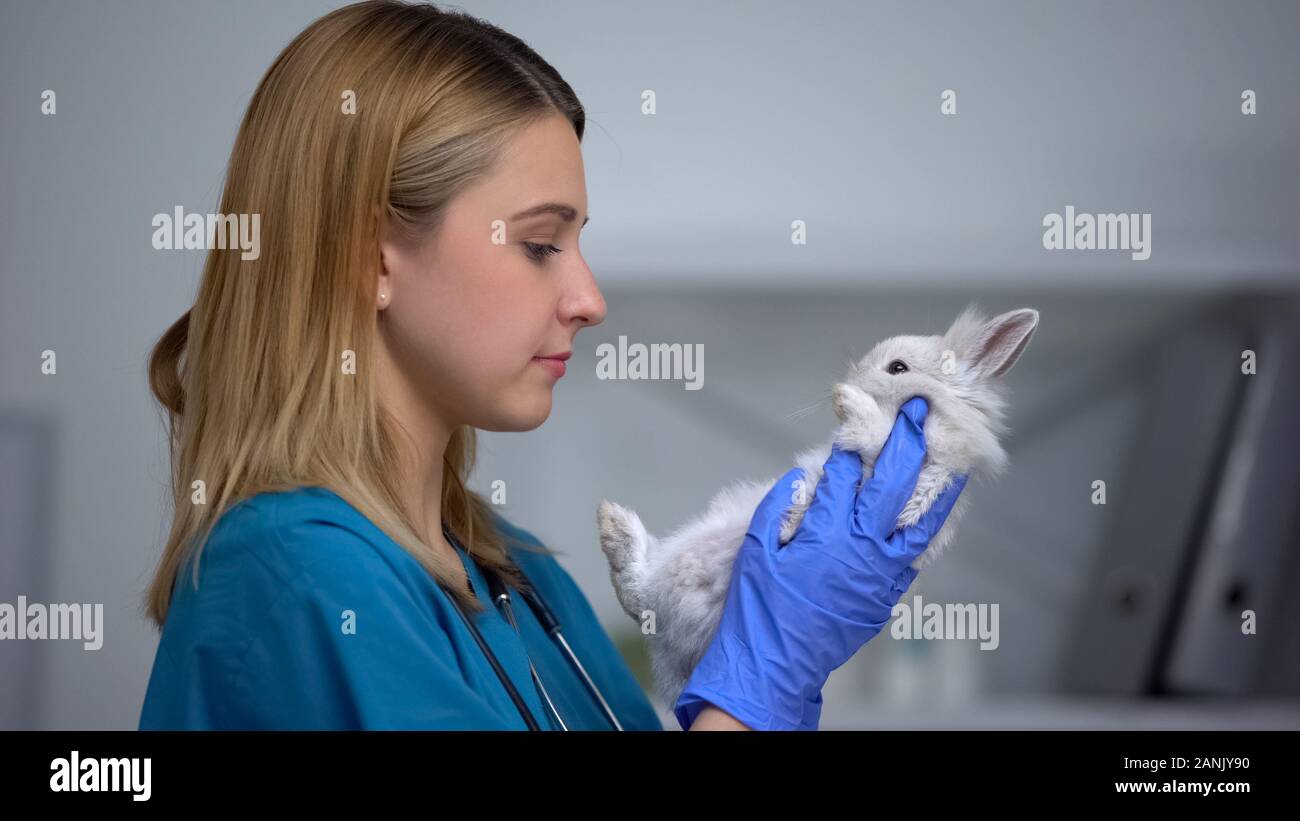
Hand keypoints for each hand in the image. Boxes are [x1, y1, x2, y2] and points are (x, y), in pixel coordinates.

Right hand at [674, 397, 967, 730]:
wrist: (775, 663)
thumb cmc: (758, 606)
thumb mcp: (757, 550)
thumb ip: (778, 508)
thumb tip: (801, 477)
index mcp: (824, 531)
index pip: (845, 474)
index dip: (852, 442)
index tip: (861, 415)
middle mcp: (860, 548)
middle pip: (891, 484)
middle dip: (905, 443)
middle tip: (918, 413)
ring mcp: (880, 573)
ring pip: (919, 521)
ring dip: (936, 485)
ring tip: (950, 458)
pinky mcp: (886, 594)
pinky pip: (915, 553)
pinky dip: (926, 527)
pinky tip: (933, 511)